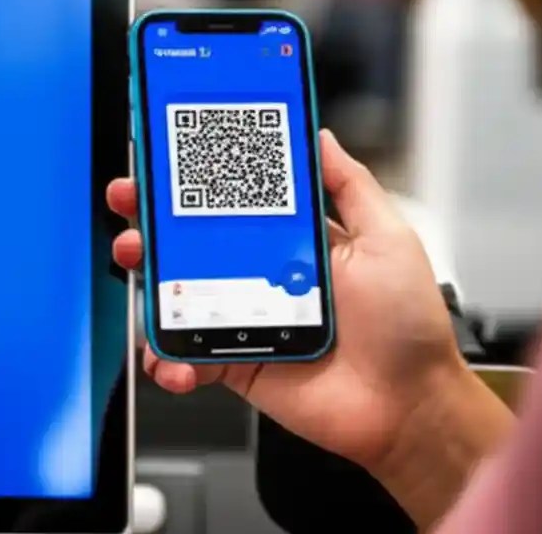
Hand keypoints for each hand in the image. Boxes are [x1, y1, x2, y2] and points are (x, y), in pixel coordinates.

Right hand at [107, 130, 466, 473]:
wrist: (410, 405)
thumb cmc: (408, 326)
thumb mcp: (387, 238)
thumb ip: (349, 185)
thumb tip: (321, 137)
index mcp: (293, 241)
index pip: (234, 202)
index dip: (196, 183)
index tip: (167, 162)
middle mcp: (263, 276)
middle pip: (191, 244)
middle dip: (152, 220)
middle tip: (131, 203)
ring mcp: (246, 319)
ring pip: (178, 295)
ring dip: (147, 281)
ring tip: (138, 269)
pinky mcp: (237, 364)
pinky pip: (188, 356)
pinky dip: (169, 358)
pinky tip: (172, 356)